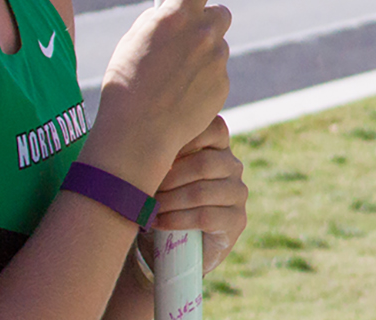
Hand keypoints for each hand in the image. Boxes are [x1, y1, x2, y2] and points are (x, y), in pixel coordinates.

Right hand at [84, 0, 231, 187]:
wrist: (138, 133)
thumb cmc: (126, 85)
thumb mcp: (132, 40)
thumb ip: (158, 19)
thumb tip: (170, 9)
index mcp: (176, 14)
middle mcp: (202, 32)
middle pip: (220, 11)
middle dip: (207, 19)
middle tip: (190, 33)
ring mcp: (216, 59)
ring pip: (218, 44)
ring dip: (204, 51)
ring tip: (177, 74)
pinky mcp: (222, 83)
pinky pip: (217, 72)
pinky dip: (205, 78)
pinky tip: (183, 93)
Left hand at [148, 116, 246, 273]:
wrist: (175, 248)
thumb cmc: (163, 199)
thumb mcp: (161, 171)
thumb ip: (160, 152)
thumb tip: (137, 144)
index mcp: (218, 147)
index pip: (215, 128)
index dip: (187, 136)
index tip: (158, 150)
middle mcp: (232, 166)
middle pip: (204, 163)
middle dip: (169, 177)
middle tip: (145, 187)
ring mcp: (238, 193)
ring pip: (201, 191)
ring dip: (169, 201)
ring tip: (148, 208)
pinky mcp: (237, 221)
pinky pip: (205, 217)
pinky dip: (176, 220)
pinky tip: (157, 222)